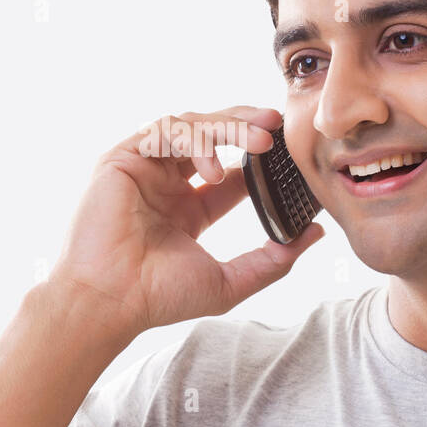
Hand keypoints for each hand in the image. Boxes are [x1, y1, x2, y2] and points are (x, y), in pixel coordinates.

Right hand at [44, 105, 324, 338]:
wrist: (111, 301)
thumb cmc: (159, 297)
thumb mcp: (230, 281)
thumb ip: (273, 260)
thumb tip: (316, 234)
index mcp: (188, 209)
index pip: (231, 170)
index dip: (260, 158)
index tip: (290, 154)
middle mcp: (166, 184)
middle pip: (212, 138)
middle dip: (246, 125)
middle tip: (278, 125)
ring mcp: (144, 169)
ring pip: (191, 126)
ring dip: (227, 127)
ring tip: (259, 139)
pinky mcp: (122, 159)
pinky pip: (163, 131)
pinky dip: (193, 141)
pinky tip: (213, 169)